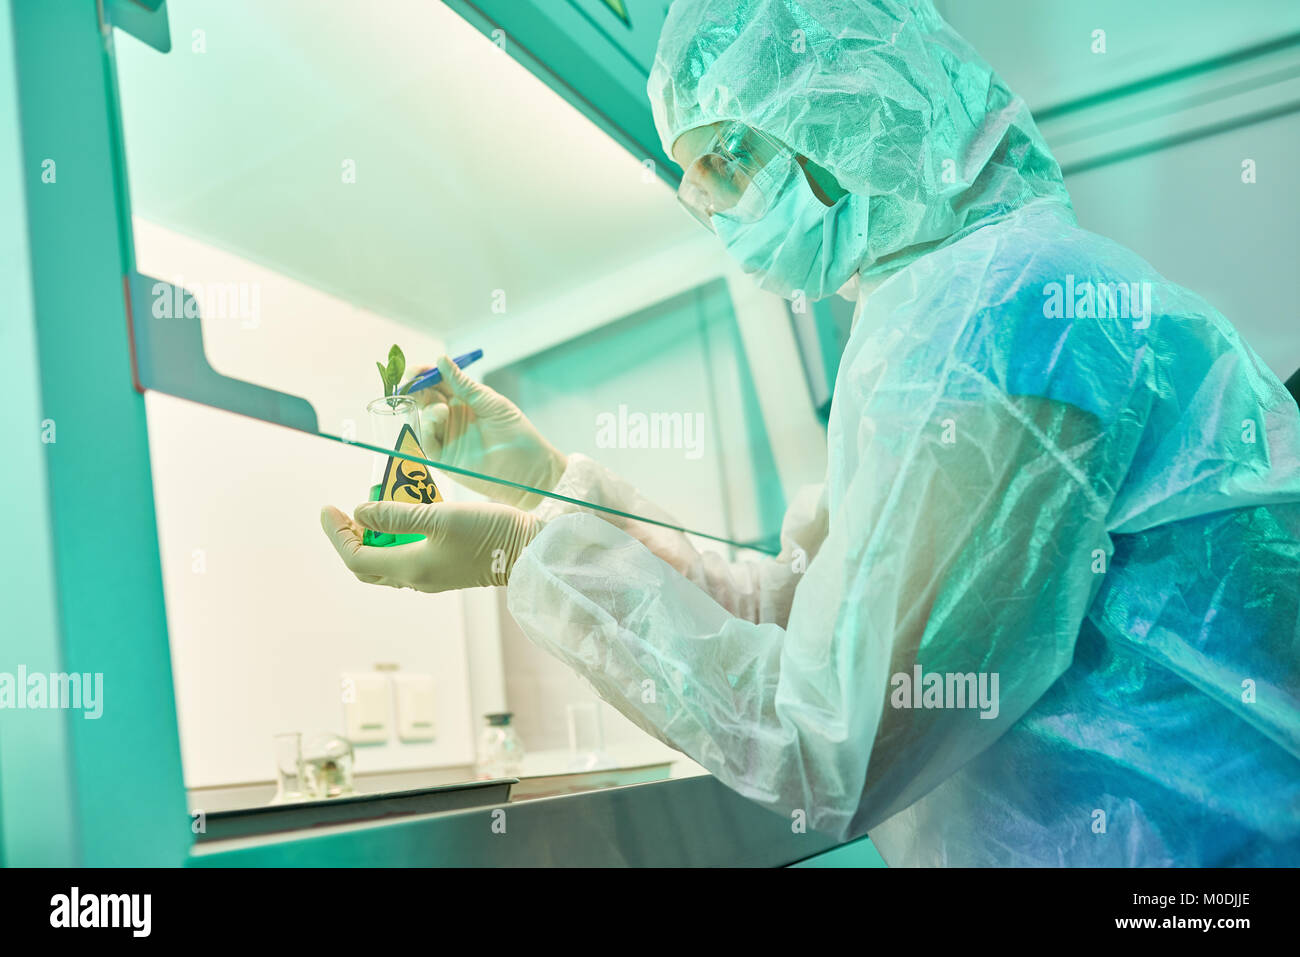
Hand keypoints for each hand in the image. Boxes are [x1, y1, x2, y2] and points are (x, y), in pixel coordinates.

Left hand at [320, 500, 540, 593]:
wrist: (528, 550)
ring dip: (372, 539)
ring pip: (386, 563)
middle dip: (349, 539)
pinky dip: (392, 540)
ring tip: (371, 510)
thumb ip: (397, 514)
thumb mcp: (440, 515)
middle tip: (342, 513)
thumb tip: (360, 512)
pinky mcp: (444, 570)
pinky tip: (400, 519)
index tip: (328, 508)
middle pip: (367, 566)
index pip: (356, 557)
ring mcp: (431, 577)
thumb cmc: (489, 531)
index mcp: (412, 567)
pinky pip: (405, 559)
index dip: (337, 534)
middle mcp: (417, 578)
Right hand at [404, 355, 566, 509]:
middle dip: (416, 390)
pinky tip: (438, 420)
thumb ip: (463, 384)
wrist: (528, 465)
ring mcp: (446, 437)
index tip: (416, 370)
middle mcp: (452, 417)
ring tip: (441, 409)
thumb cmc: (515, 431)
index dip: (425, 375)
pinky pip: (426, 441)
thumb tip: (440, 360)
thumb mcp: (489, 401)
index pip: (437, 383)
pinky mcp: (444, 458)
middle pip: (425, 399)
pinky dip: (426, 429)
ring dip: (426, 409)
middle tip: (413, 383)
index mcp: (464, 400)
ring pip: (424, 418)